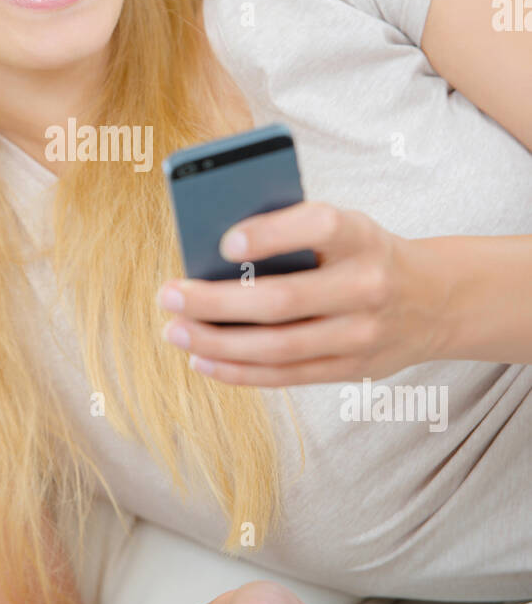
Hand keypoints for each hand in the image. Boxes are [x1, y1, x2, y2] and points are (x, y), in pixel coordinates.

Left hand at [157, 201, 448, 384]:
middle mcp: (366, 286)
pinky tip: (202, 359)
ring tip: (175, 330)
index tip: (224, 241)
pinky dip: (239, 371)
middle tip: (168, 295)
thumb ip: (291, 232)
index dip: (270, 234)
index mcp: (362, 236)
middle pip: (283, 300)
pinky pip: (287, 376)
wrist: (435, 300)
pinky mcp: (351, 369)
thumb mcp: (344, 227)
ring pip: (279, 347)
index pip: (318, 227)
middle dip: (216, 301)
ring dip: (217, 342)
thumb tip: (212, 252)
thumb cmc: (364, 253)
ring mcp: (361, 335)